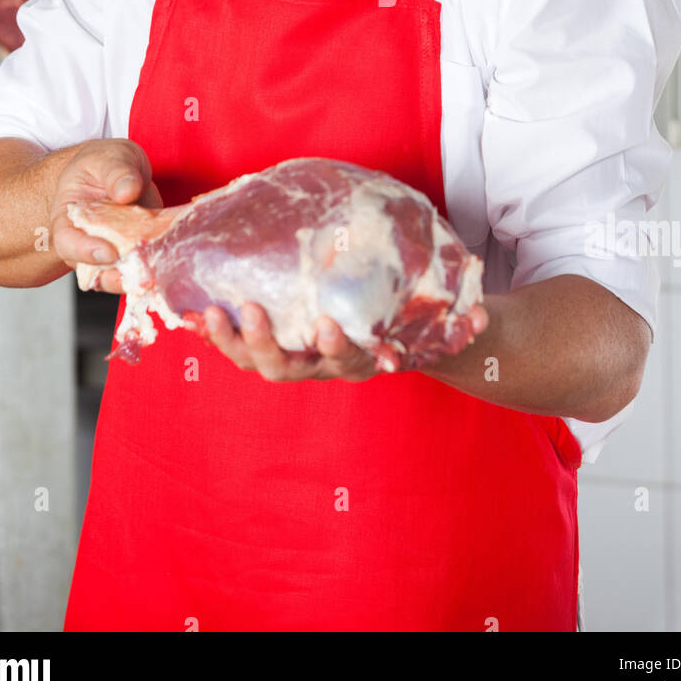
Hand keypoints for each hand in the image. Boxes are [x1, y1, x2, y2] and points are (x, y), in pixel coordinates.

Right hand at [50, 139, 162, 293]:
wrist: (118, 169)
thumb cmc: (103, 163)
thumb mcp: (108, 157)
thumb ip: (116, 172)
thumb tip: (126, 191)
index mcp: (69, 219)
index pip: (67, 243)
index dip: (84, 252)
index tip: (108, 252)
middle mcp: (88, 242)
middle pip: (94, 271)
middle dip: (115, 278)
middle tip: (138, 275)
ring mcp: (113, 250)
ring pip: (121, 275)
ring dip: (140, 278)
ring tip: (159, 272)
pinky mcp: (138, 251)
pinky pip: (144, 266)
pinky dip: (158, 267)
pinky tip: (174, 258)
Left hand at [198, 297, 489, 381]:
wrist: (407, 333)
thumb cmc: (424, 319)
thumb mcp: (443, 320)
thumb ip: (464, 320)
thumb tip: (487, 317)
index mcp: (363, 358)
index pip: (346, 361)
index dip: (334, 348)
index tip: (325, 326)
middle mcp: (326, 366)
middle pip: (288, 370)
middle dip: (266, 344)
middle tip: (251, 311)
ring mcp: (298, 358)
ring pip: (259, 363)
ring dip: (233, 340)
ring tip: (215, 312)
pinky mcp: (277, 342)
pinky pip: (241, 345)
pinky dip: (217, 332)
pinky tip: (193, 311)